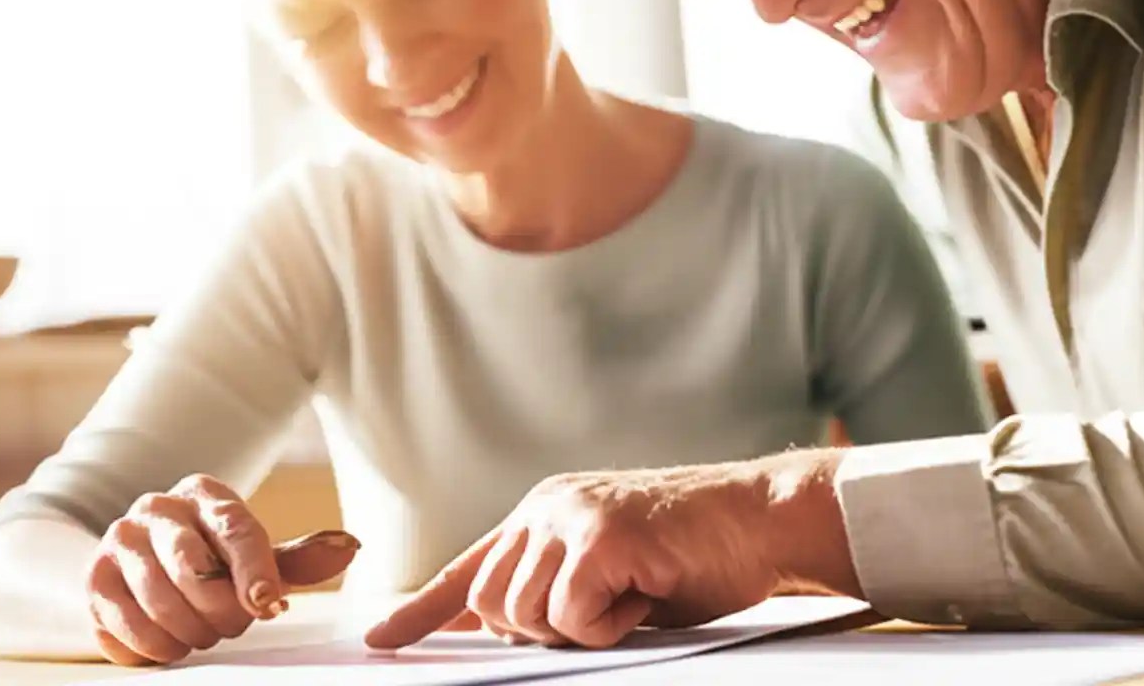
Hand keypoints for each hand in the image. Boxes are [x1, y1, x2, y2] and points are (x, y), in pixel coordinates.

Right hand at [86, 474, 360, 665]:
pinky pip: (127, 627)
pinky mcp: (94, 581)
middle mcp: (156, 510)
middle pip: (193, 569)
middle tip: (233, 623)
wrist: (140, 561)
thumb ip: (299, 557)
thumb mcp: (256, 554)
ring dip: (191, 631)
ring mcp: (118, 542)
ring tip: (204, 632)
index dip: (255, 572)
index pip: (235, 530)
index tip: (270, 606)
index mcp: (204, 495)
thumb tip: (349, 547)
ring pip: (159, 602)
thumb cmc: (210, 557)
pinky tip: (173, 642)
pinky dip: (157, 647)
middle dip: (222, 610)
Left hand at [365, 449, 860, 649]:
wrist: (761, 519)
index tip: (383, 638)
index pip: (470, 569)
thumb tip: (497, 632)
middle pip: (488, 603)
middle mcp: (547, 506)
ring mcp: (571, 514)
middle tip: (601, 615)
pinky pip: (569, 614)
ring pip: (523, 613)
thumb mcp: (609, 576)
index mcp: (544, 514)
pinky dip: (606, 625)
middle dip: (535, 633)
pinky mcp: (601, 534)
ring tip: (631, 597)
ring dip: (579, 629)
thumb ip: (553, 593)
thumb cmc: (695, 556)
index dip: (424, 610)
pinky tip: (643, 594)